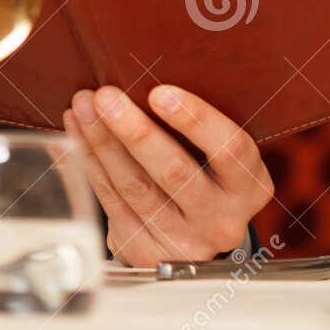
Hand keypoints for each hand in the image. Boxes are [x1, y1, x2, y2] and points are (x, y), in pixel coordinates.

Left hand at [62, 84, 273, 265]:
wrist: (196, 242)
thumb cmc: (210, 177)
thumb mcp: (225, 160)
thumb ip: (205, 131)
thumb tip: (150, 77)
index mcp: (249, 187)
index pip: (230, 150)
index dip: (196, 121)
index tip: (160, 93)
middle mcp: (220, 219)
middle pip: (175, 173)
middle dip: (135, 131)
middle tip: (107, 96)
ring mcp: (182, 241)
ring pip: (134, 187)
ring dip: (103, 142)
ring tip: (84, 105)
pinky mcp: (144, 252)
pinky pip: (111, 201)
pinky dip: (91, 162)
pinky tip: (80, 132)